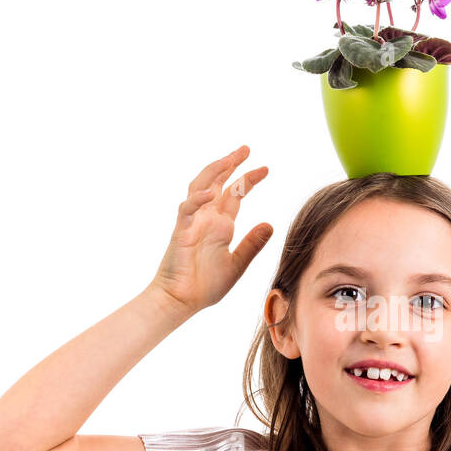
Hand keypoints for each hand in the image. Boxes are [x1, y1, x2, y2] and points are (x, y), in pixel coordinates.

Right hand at [148, 145, 270, 313]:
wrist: (182, 302)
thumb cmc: (205, 285)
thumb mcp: (238, 264)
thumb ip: (252, 244)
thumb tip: (270, 224)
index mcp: (220, 225)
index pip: (235, 194)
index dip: (248, 179)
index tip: (265, 168)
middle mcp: (206, 219)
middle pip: (217, 182)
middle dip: (230, 164)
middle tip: (245, 148)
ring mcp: (192, 223)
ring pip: (199, 188)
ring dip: (213, 173)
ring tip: (228, 160)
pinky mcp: (180, 232)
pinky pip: (186, 211)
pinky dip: (195, 200)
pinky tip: (208, 193)